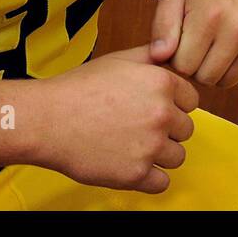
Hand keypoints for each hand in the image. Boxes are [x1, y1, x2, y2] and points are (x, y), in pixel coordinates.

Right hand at [35, 46, 197, 192]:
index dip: (173, 105)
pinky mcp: (135, 174)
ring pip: (177, 157)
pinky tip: (132, 165)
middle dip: (167, 130)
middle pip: (186, 130)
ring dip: (160, 155)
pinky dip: (150, 178)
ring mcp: (150, 146)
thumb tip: (171, 53)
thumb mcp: (119, 60)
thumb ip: (151, 56)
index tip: (153, 109)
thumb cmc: (78, 89)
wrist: (45, 120)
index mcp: (162, 83)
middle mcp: (162, 114)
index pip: (191, 101)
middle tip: (138, 128)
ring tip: (132, 146)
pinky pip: (162, 183)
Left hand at [149, 0, 237, 87]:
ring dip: (216, 72)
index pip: (183, 66)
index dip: (179, 57)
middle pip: (204, 78)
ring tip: (216, 48)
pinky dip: (235, 72)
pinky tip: (233, 51)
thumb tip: (159, 56)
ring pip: (225, 83)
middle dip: (197, 66)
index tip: (186, 41)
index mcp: (210, 15)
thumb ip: (162, 25)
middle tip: (201, 45)